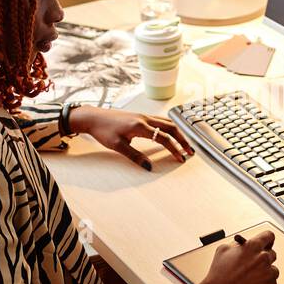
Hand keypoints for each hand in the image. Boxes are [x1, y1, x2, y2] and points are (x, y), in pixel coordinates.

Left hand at [68, 106, 193, 169]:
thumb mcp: (118, 146)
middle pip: (171, 127)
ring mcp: (143, 115)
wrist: (93, 117)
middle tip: (190, 152)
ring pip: (167, 122)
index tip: (180, 158)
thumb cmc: (103, 130)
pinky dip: (169, 127)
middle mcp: (145, 118)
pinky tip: (171, 133)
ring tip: (184, 144)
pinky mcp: (141, 116)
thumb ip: (135, 157)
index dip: (174, 149)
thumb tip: (149, 167)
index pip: (163, 138)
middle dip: (182, 140)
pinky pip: (160, 120)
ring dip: (178, 133)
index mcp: (140, 126)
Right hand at [169, 231, 278, 283]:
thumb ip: (238, 244)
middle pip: (272, 254)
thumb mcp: (223, 250)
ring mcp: (269, 275)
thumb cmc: (218, 276)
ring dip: (264, 274)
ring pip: (272, 271)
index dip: (267, 239)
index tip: (267, 243)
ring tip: (248, 280)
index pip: (268, 236)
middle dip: (263, 258)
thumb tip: (245, 244)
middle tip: (254, 265)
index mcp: (253, 246)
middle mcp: (263, 259)